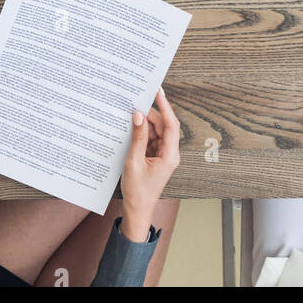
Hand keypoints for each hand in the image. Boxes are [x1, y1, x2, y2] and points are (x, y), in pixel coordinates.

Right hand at [119, 86, 180, 242]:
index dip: (165, 106)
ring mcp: (164, 156)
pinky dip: (142, 134)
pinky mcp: (156, 158)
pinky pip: (151, 140)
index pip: (171, 125)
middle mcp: (170, 154)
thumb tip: (138, 116)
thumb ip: (137, 138)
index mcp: (170, 155)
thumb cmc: (137, 191)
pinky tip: (131, 130)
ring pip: (157, 132)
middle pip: (164, 126)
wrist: (138, 211)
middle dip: (151, 115)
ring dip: (145, 125)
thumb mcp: (134, 162)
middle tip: (136, 102)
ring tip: (131, 115)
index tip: (158, 92)